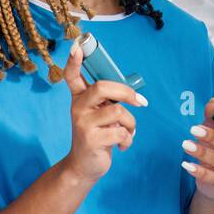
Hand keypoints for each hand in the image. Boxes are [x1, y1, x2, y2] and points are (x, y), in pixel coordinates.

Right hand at [60, 41, 146, 183]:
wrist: (84, 166)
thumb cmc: (98, 135)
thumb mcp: (100, 115)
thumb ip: (109, 101)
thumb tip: (135, 94)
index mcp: (80, 98)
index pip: (72, 76)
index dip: (73, 61)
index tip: (77, 46)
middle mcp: (78, 107)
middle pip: (102, 87)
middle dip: (126, 93)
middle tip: (140, 102)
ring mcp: (83, 123)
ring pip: (118, 112)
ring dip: (131, 124)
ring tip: (128, 132)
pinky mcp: (91, 139)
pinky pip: (121, 131)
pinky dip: (128, 139)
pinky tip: (122, 145)